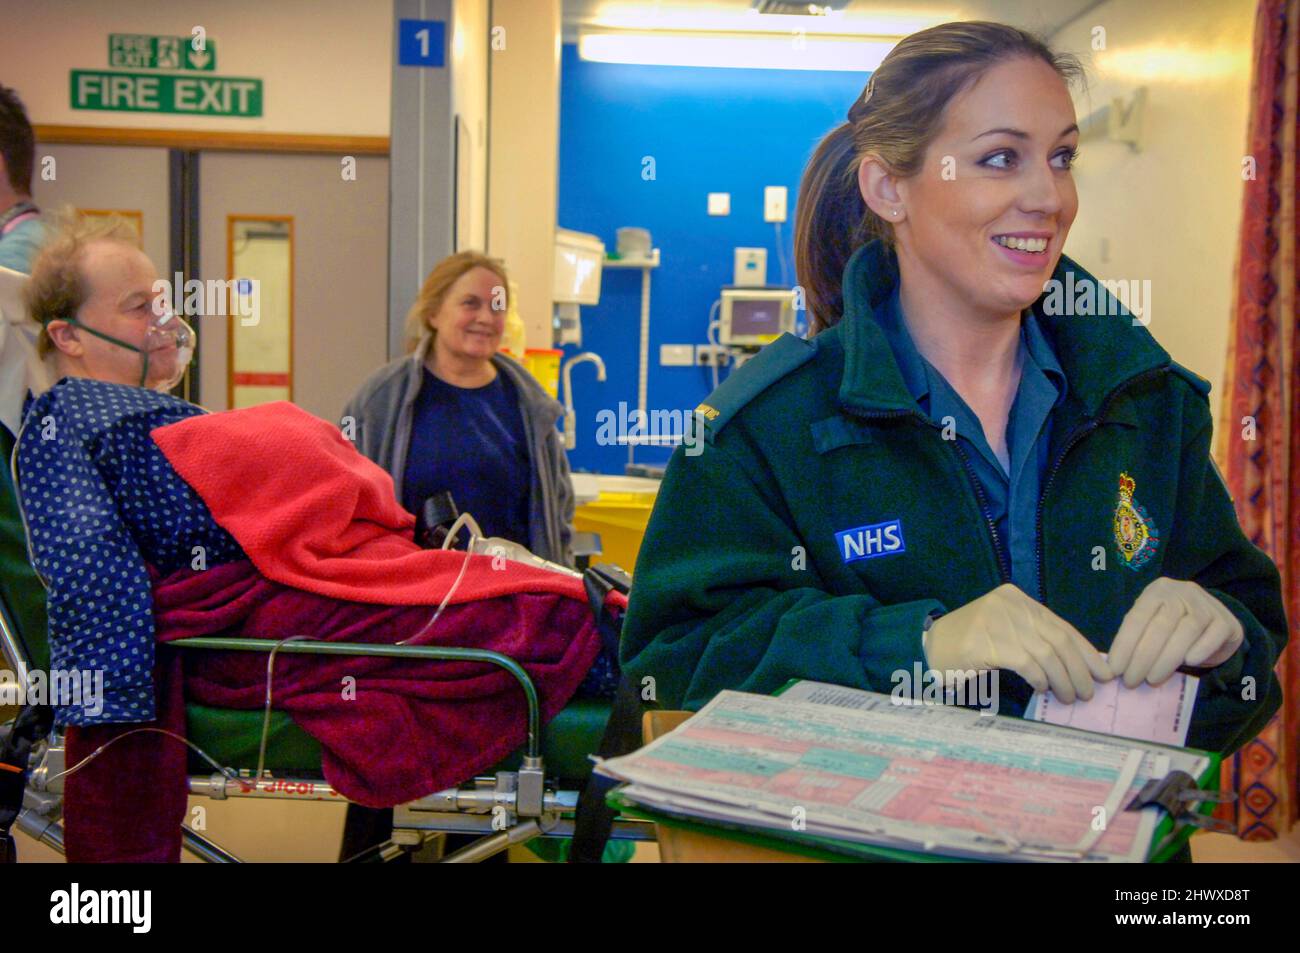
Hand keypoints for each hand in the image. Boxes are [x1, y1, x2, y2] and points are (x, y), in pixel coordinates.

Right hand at [925, 583, 1112, 702]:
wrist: (928, 647)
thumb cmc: (969, 644)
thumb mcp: (1004, 630)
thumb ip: (1034, 637)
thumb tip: (1078, 663)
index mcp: (1016, 598)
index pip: (1060, 625)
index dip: (1085, 651)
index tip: (1102, 672)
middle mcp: (1009, 604)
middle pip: (1058, 639)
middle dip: (1079, 668)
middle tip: (1088, 692)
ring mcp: (998, 621)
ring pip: (1046, 653)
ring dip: (1063, 679)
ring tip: (1069, 697)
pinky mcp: (988, 641)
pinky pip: (1027, 662)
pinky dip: (1040, 678)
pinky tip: (1042, 689)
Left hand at [1108, 577, 1243, 687]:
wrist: (1212, 626)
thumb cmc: (1173, 629)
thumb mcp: (1151, 625)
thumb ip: (1137, 639)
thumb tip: (1116, 669)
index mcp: (1157, 591)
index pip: (1137, 617)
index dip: (1124, 645)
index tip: (1114, 670)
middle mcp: (1182, 592)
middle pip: (1161, 625)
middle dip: (1143, 657)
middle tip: (1132, 681)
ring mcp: (1207, 604)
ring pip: (1188, 630)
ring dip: (1167, 659)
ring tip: (1152, 679)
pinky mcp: (1227, 621)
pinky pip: (1214, 635)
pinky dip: (1200, 650)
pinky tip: (1189, 663)